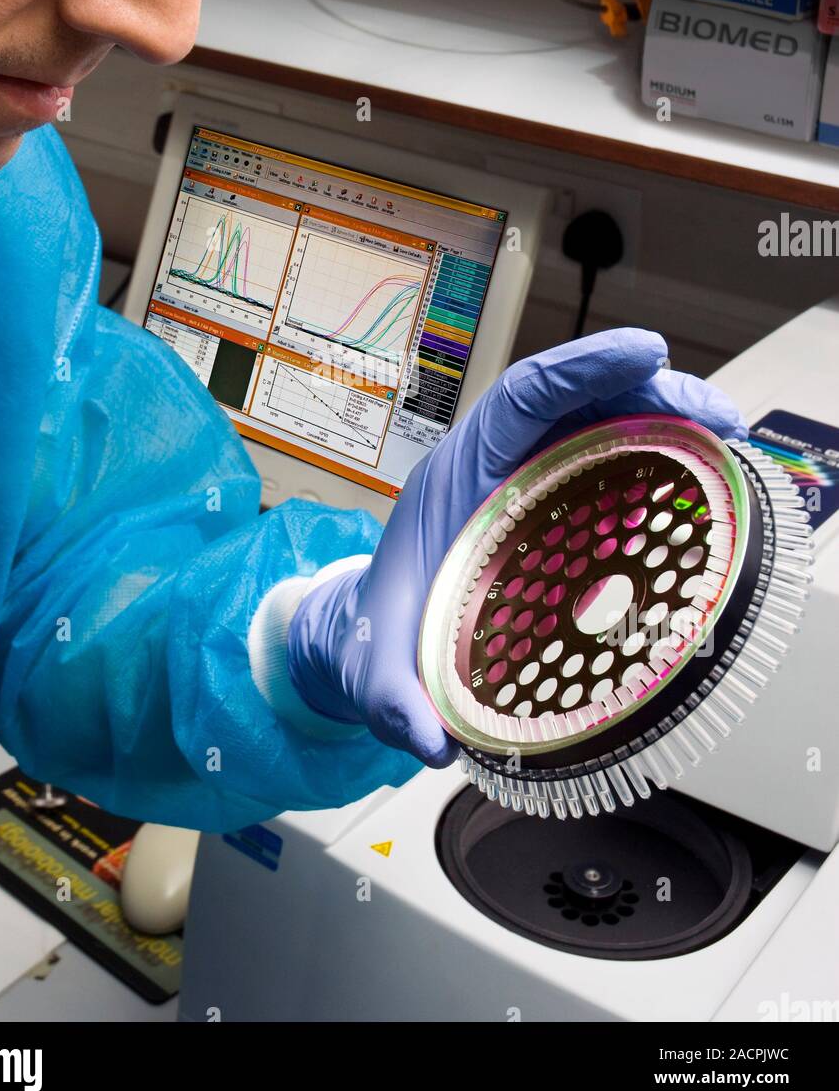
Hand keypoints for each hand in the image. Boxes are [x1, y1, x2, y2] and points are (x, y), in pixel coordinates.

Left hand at [287, 329, 745, 765]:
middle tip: (713, 416)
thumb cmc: (378, 631)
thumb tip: (427, 739)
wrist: (368, 631)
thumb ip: (394, 702)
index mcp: (456, 477)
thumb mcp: (378, 669)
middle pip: (575, 398)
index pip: (519, 398)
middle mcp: (494, 462)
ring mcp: (525, 477)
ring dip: (662, 418)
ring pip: (599, 420)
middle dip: (646, 390)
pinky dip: (656, 457)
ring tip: (721, 436)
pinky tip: (695, 476)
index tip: (644, 352)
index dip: (582, 368)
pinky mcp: (550, 502)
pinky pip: (607, 459)